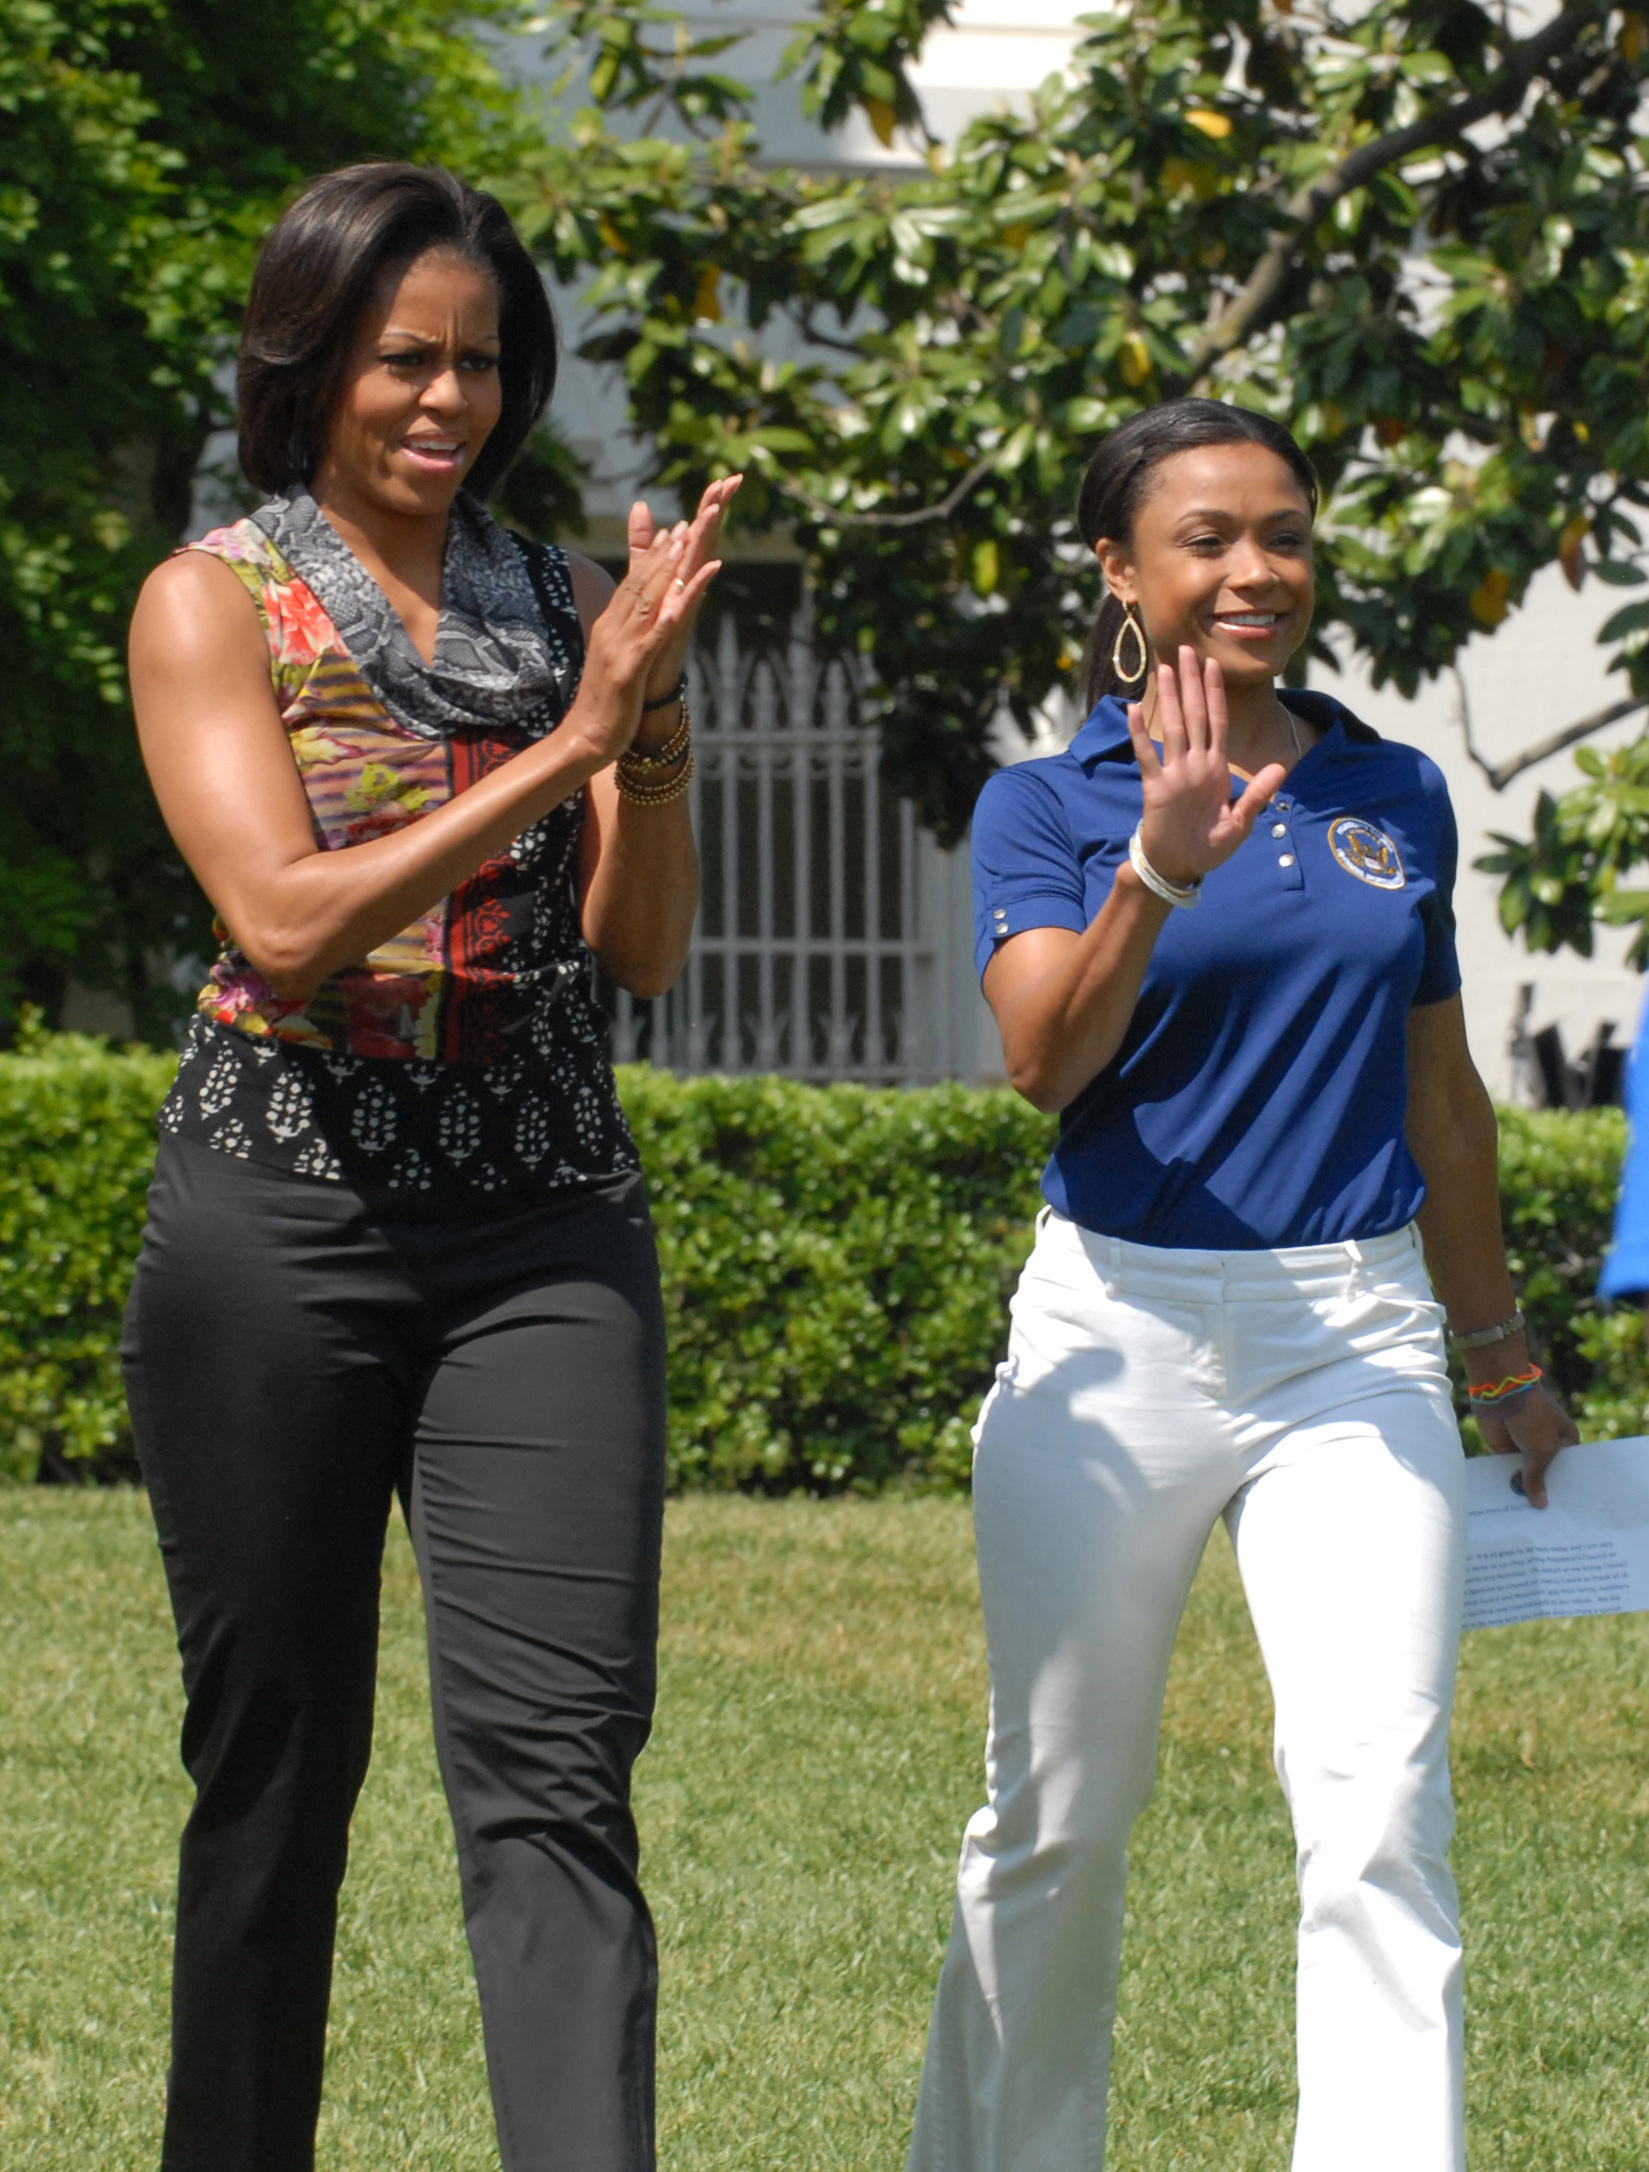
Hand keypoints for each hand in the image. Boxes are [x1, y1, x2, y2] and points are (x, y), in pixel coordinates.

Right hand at [563, 482, 734, 771]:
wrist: (584, 739)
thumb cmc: (603, 705)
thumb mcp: (615, 662)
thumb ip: (625, 637)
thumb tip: (630, 619)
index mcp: (609, 628)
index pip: (632, 584)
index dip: (653, 556)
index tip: (674, 531)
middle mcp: (611, 631)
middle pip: (639, 584)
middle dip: (664, 554)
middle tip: (687, 525)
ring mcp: (619, 649)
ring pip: (646, 602)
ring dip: (668, 572)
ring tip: (688, 547)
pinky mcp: (628, 670)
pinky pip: (651, 639)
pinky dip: (667, 617)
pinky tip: (683, 601)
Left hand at [632, 475, 741, 707]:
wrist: (648, 682)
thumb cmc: (649, 634)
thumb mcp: (645, 580)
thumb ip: (643, 546)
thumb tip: (641, 507)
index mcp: (680, 574)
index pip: (695, 533)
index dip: (709, 506)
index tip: (724, 478)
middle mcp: (687, 586)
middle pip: (705, 541)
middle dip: (717, 511)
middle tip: (733, 480)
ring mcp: (685, 604)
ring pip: (700, 563)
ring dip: (710, 535)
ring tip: (718, 507)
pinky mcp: (679, 624)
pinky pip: (693, 597)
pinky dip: (702, 580)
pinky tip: (715, 563)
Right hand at [1128, 647, 1287, 888]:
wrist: (1179, 867)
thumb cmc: (1209, 848)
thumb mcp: (1240, 824)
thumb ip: (1256, 795)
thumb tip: (1280, 767)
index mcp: (1215, 768)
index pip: (1217, 722)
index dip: (1216, 692)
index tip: (1213, 664)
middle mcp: (1194, 764)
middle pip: (1194, 715)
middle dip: (1192, 682)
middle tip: (1185, 650)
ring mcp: (1173, 773)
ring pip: (1172, 727)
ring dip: (1170, 698)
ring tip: (1165, 669)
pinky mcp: (1154, 787)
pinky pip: (1147, 755)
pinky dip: (1139, 733)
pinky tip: (1133, 709)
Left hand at [1480, 1385, 1577, 1509]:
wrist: (1501, 1391)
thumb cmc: (1532, 1415)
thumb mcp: (1541, 1449)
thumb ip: (1538, 1477)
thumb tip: (1540, 1505)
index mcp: (1566, 1442)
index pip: (1569, 1472)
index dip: (1566, 1491)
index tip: (1566, 1515)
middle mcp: (1546, 1447)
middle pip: (1546, 1476)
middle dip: (1543, 1494)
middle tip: (1545, 1525)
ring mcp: (1524, 1448)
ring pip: (1525, 1476)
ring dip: (1522, 1492)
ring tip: (1524, 1521)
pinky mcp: (1503, 1449)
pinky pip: (1506, 1471)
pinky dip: (1505, 1483)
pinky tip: (1504, 1504)